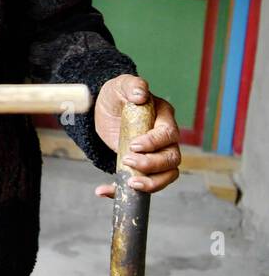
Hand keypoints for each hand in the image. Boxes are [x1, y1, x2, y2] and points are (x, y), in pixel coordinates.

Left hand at [92, 74, 181, 197]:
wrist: (104, 108)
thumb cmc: (117, 94)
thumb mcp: (121, 85)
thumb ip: (132, 86)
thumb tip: (141, 95)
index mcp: (163, 118)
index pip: (168, 135)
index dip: (154, 143)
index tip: (134, 145)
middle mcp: (165, 139)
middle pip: (172, 159)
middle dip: (152, 165)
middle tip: (128, 161)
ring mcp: (155, 154)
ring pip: (166, 175)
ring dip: (151, 184)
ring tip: (129, 184)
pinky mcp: (142, 166)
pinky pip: (141, 182)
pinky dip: (123, 190)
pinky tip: (103, 191)